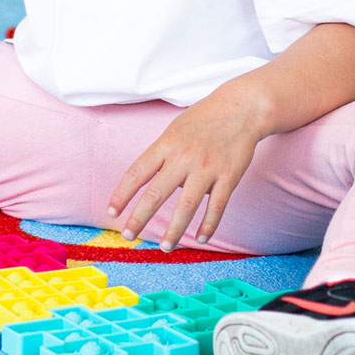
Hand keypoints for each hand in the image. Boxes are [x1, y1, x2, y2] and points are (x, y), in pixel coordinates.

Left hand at [106, 94, 261, 249]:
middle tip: (129, 235)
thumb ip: (162, 156)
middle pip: (156, 193)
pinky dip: (208, 225)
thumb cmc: (204, 119)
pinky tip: (201, 238)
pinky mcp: (229, 176)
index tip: (111, 212)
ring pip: (187, 206)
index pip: (136, 173)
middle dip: (139, 218)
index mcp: (166, 144)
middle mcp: (184, 157)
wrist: (242, 107)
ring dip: (174, 230)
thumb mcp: (174, 130)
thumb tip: (152, 186)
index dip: (122, 194)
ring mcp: (207, 168)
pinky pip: (217, 206)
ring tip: (165, 247)